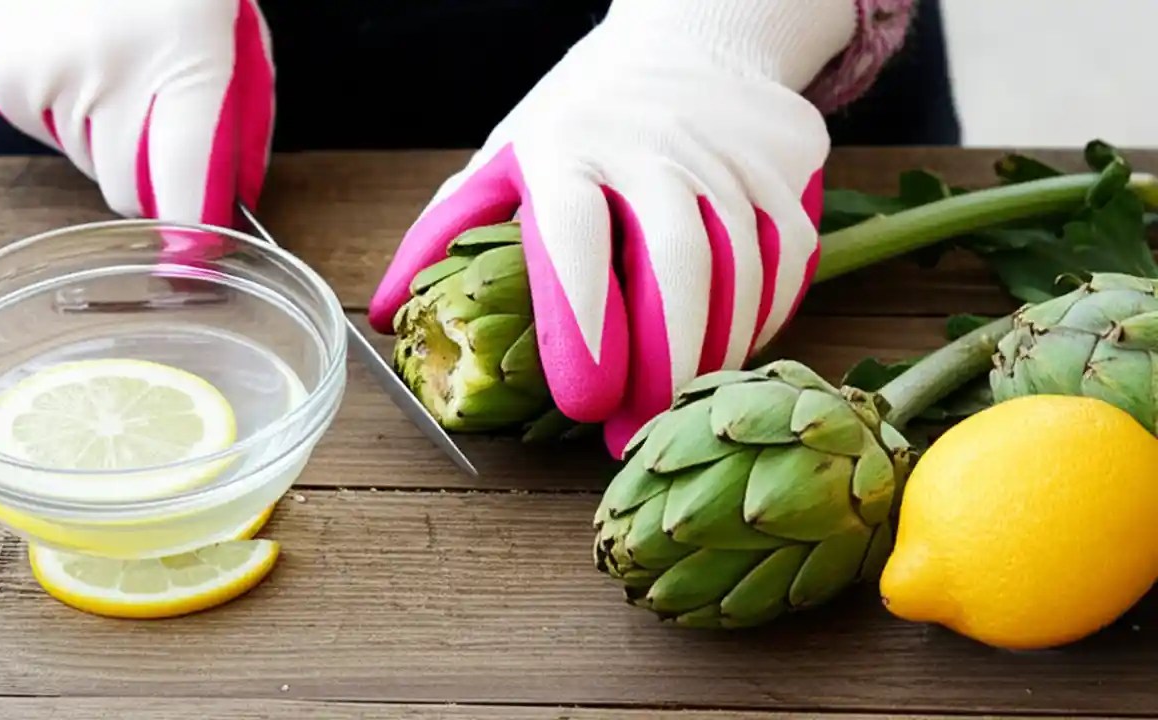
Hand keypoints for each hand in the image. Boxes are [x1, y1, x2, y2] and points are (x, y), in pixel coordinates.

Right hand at [0, 0, 274, 230]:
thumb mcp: (235, 41)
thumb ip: (238, 124)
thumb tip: (225, 200)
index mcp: (190, 63)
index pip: (186, 193)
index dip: (193, 236)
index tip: (199, 257)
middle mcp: (114, 78)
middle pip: (132, 192)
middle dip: (154, 180)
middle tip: (166, 135)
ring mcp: (53, 81)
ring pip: (92, 166)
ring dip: (112, 143)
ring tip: (124, 77)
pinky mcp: (11, 82)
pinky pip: (54, 138)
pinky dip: (75, 118)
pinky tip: (87, 67)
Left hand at [369, 0, 857, 456]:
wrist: (690, 39)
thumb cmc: (584, 118)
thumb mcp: (507, 157)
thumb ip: (447, 233)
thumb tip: (386, 312)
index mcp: (567, 147)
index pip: (576, 238)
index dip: (584, 323)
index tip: (584, 401)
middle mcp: (653, 144)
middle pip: (676, 260)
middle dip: (665, 358)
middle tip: (639, 432)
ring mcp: (729, 151)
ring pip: (743, 268)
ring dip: (717, 350)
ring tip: (679, 403)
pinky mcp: (788, 162)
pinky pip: (787, 257)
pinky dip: (764, 314)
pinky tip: (729, 346)